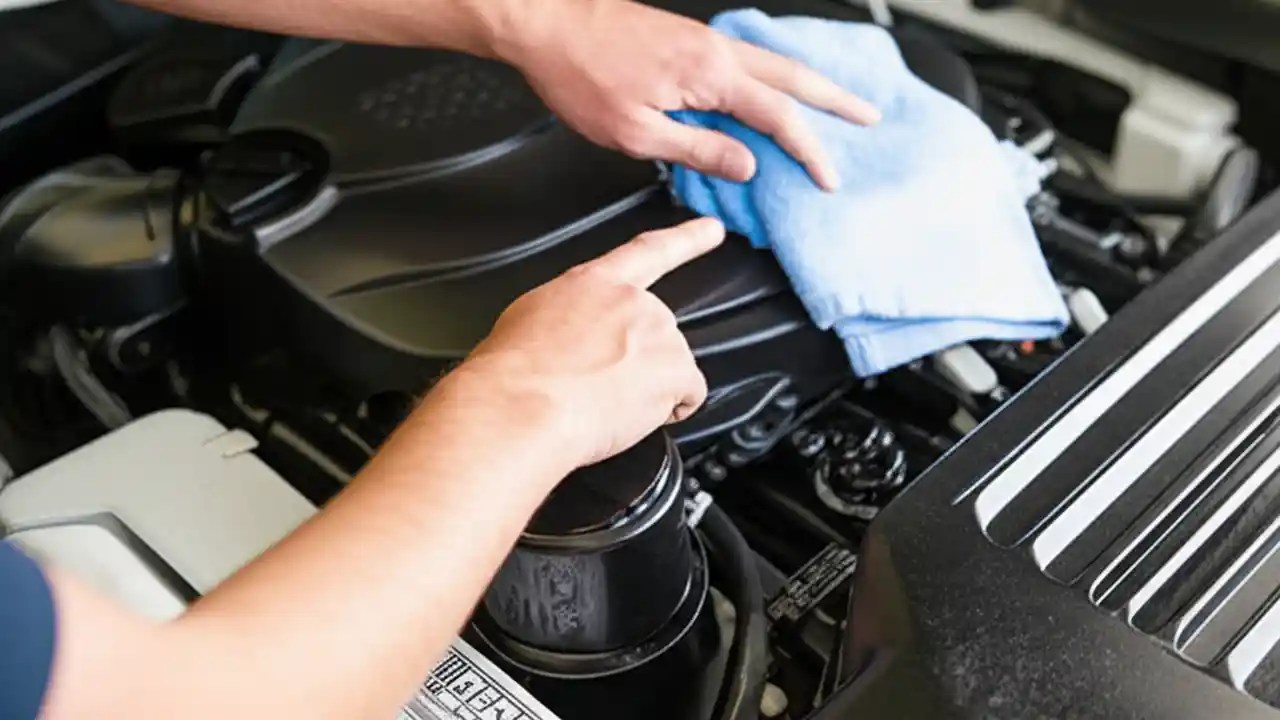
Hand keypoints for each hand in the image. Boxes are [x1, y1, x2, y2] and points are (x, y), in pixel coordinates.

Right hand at [461, 218, 723, 466]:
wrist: (522, 406)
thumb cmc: (513, 373)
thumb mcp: (529, 320)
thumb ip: (569, 317)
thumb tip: (571, 340)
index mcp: (593, 284)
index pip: (648, 252)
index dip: (686, 239)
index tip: (713, 229)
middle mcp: (633, 302)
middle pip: (655, 333)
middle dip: (636, 362)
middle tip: (597, 386)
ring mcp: (658, 334)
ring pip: (670, 368)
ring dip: (647, 389)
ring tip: (602, 404)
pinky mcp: (675, 370)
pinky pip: (689, 395)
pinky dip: (670, 410)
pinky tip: (631, 416)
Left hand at [494, 0, 878, 189]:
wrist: (544, 24)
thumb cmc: (579, 75)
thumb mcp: (636, 132)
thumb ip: (697, 149)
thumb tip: (746, 166)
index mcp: (709, 75)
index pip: (777, 118)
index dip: (808, 151)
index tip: (827, 178)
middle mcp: (715, 50)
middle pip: (793, 76)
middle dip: (836, 98)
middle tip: (870, 115)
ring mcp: (702, 39)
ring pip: (773, 60)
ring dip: (810, 82)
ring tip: (837, 99)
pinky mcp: (686, 38)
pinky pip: (747, 56)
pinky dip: (775, 72)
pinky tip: (776, 84)